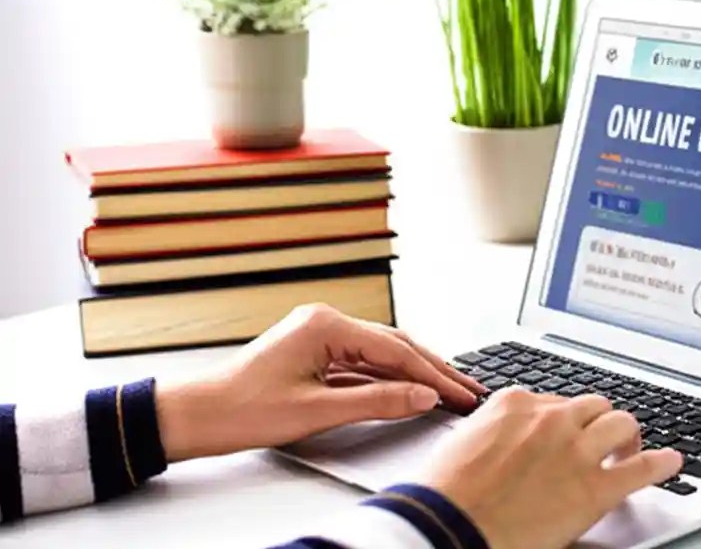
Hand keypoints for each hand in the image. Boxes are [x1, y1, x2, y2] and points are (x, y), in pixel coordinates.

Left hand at [155, 303, 484, 460]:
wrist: (194, 416)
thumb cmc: (241, 410)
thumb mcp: (317, 411)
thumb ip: (377, 402)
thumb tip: (423, 396)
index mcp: (325, 325)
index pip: (395, 349)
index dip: (433, 374)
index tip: (461, 393)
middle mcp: (324, 321)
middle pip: (394, 344)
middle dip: (433, 369)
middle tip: (468, 389)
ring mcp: (319, 336)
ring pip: (381, 354)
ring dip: (413, 375)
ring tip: (448, 392)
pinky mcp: (314, 353)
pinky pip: (361, 363)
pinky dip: (388, 380)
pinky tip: (409, 393)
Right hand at [421, 388, 682, 548]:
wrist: (447, 527)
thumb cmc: (444, 495)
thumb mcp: (463, 445)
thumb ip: (494, 433)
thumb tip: (503, 439)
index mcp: (517, 404)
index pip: (555, 400)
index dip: (563, 419)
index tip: (565, 430)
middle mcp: (552, 419)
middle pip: (593, 406)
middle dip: (597, 422)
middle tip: (599, 439)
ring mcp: (577, 450)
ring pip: (622, 424)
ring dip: (627, 436)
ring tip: (629, 448)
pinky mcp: (596, 488)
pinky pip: (643, 468)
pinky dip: (661, 465)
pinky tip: (670, 464)